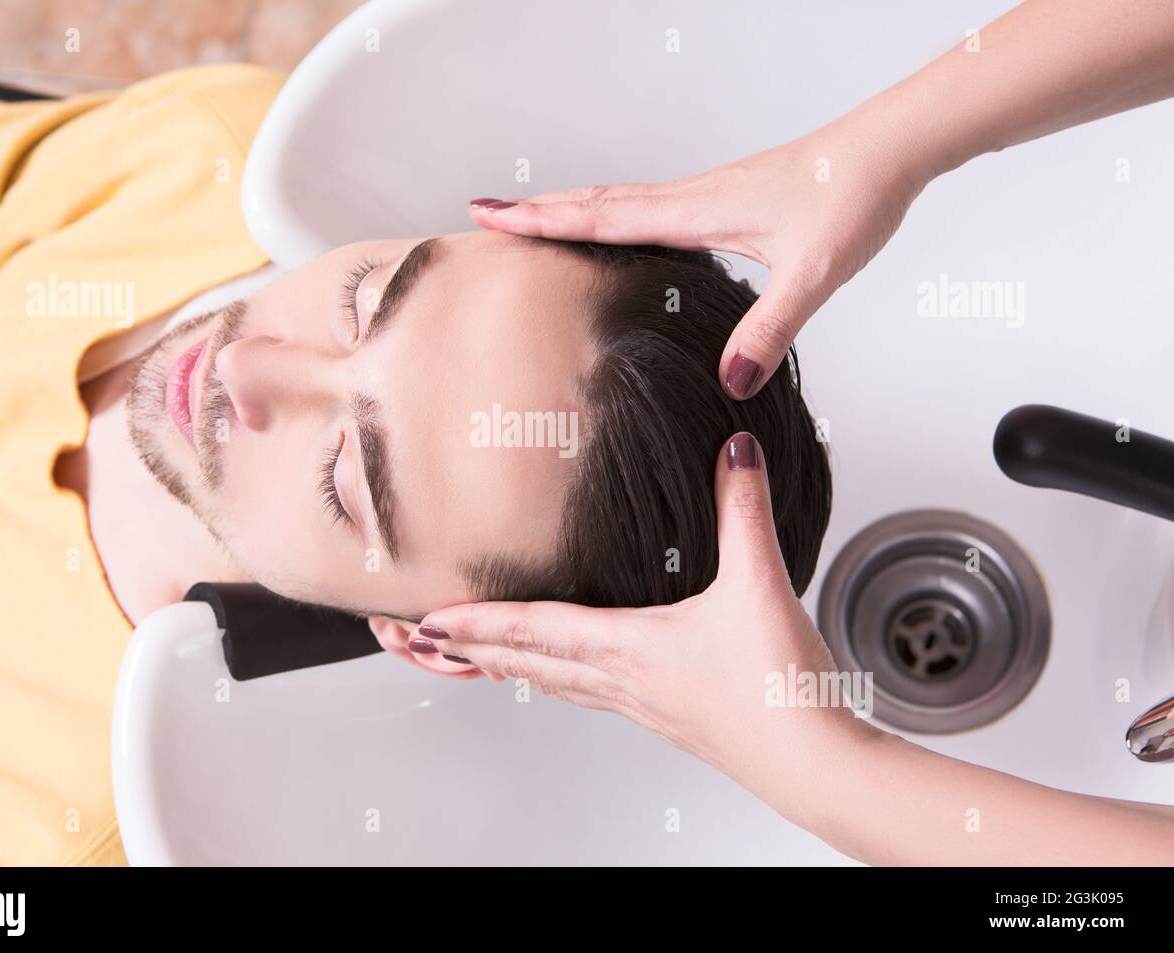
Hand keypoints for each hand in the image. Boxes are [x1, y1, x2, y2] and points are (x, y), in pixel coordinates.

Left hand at [411, 433, 875, 792]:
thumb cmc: (780, 692)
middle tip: (416, 644)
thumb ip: (744, 510)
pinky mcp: (666, 717)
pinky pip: (589, 694)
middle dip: (464, 650)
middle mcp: (622, 681)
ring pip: (553, 683)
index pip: (531, 631)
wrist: (815, 766)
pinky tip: (569, 676)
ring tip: (470, 659)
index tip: (424, 622)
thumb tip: (734, 450)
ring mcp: (641, 704)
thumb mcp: (760, 585)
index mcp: (629, 649)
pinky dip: (555, 680)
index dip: (474, 624)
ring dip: (505, 667)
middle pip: (524, 663)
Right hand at [468, 116, 928, 398]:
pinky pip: (650, 204)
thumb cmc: (850, 197)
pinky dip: (614, 210)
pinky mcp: (726, 199)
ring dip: (571, 206)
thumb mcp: (811, 275)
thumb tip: (730, 380)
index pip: (601, 217)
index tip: (491, 218)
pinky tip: (621, 227)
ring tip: (534, 217)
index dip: (543, 221)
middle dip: (538, 210)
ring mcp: (707, 195)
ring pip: (621, 198)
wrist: (888, 151)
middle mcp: (692, 197)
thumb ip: (768, 329)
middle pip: (596, 201)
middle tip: (486, 213)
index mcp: (697, 211)